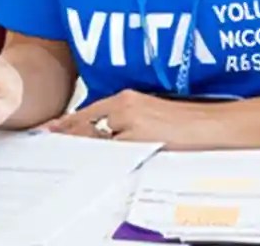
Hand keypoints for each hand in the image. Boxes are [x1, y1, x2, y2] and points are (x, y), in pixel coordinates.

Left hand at [43, 90, 215, 146]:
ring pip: (98, 139)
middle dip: (69, 136)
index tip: (50, 129)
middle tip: (49, 143)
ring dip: (89, 148)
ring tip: (77, 154)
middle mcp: (126, 106)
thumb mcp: (149, 114)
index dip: (67, 123)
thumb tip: (104, 134)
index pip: (88, 111)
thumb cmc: (185, 123)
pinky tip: (102, 161)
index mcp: (127, 98)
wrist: (211, 125)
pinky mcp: (141, 138)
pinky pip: (114, 152)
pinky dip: (107, 157)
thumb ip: (125, 121)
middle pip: (86, 124)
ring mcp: (132, 122)